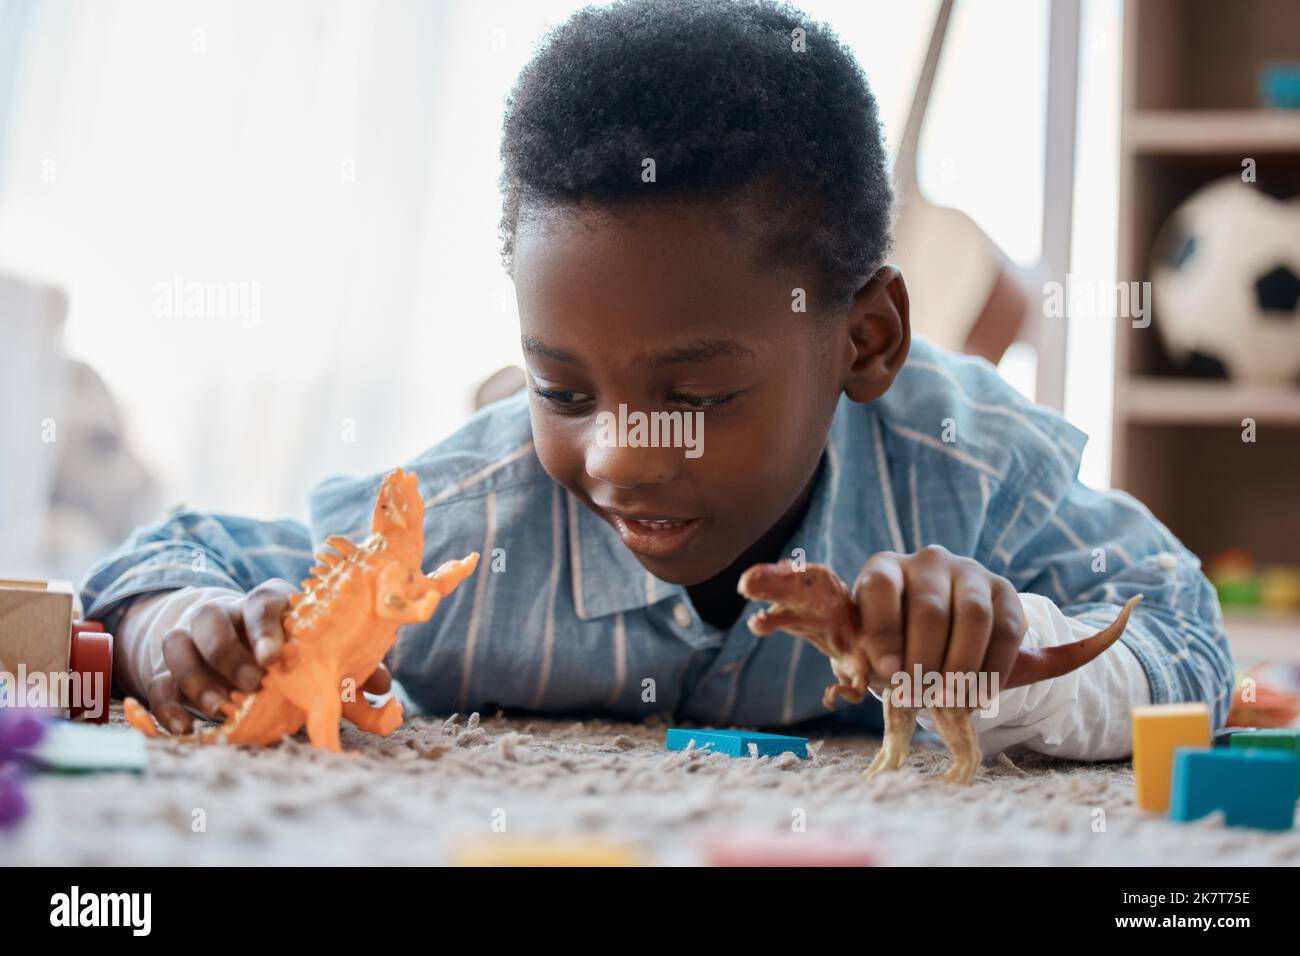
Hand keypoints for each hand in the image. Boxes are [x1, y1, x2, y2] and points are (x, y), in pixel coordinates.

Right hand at [145, 578, 391, 733]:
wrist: (241, 646)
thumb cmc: (294, 652)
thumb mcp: (322, 657)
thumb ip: (352, 672)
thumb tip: (384, 687)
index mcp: (268, 605)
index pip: (262, 603)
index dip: (265, 628)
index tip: (272, 657)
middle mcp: (225, 615)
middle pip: (211, 620)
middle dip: (228, 654)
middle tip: (250, 685)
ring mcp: (193, 640)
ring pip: (178, 645)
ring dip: (196, 678)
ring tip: (219, 708)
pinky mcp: (170, 669)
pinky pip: (159, 681)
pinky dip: (166, 704)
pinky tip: (185, 726)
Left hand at [851, 545, 1027, 704]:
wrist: (941, 630)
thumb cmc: (894, 640)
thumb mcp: (871, 645)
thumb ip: (863, 660)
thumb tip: (851, 690)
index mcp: (885, 567)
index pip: (881, 588)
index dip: (883, 632)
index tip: (888, 674)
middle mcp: (929, 561)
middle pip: (930, 609)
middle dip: (924, 661)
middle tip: (920, 696)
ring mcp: (970, 572)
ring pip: (973, 616)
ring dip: (962, 666)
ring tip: (950, 701)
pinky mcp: (1004, 591)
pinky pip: (1006, 630)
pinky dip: (994, 670)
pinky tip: (978, 697)